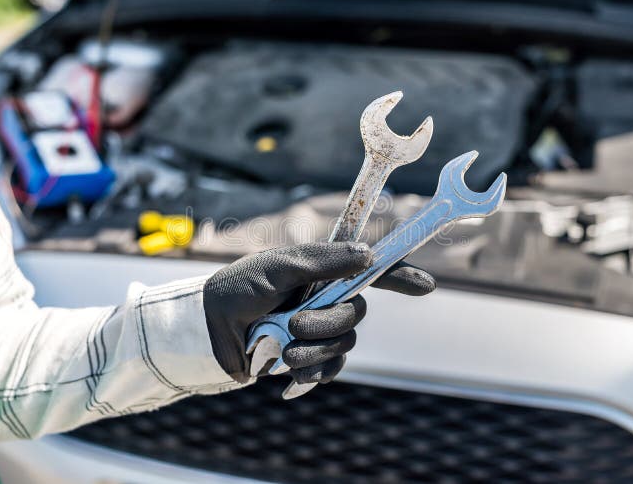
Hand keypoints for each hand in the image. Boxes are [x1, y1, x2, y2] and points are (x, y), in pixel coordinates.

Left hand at [203, 242, 434, 382]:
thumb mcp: (277, 268)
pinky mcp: (306, 359)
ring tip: (282, 352)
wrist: (206, 333)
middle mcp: (323, 298)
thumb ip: (322, 262)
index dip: (399, 276)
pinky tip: (289, 378)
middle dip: (327, 324)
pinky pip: (329, 370)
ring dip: (313, 351)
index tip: (425, 286)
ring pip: (343, 345)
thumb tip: (369, 255)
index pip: (368, 271)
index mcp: (320, 272)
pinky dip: (311, 375)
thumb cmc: (237, 290)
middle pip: (356, 314)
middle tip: (294, 324)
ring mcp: (316, 330)